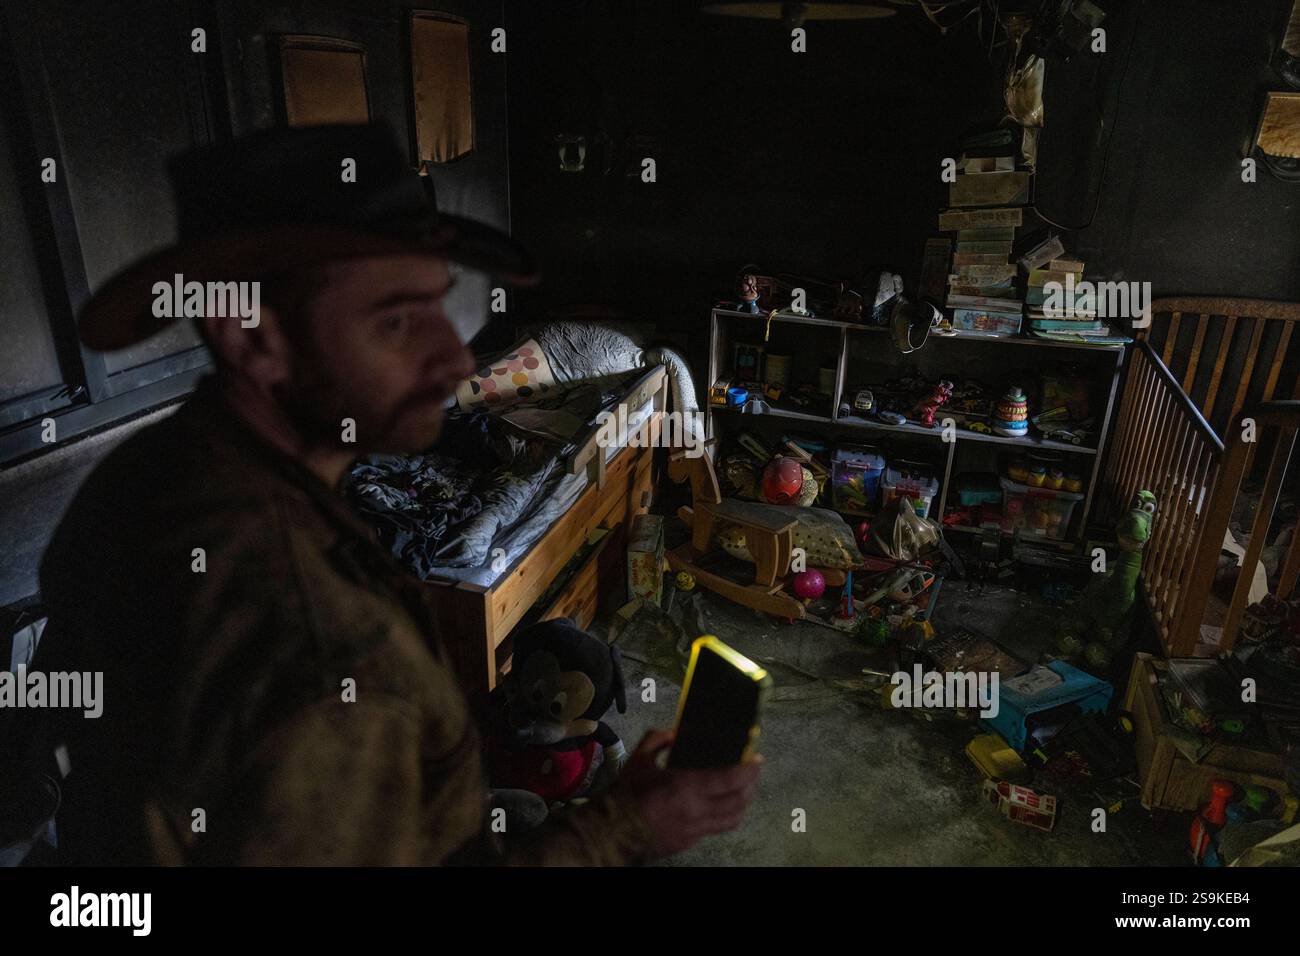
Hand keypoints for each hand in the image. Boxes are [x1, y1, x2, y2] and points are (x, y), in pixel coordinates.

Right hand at [617, 729, 761, 858]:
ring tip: (743, 790)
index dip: (749, 769)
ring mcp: (694, 830)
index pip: (730, 779)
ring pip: (732, 819)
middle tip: (753, 773)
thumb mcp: (638, 758)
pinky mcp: (689, 842)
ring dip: (743, 804)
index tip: (756, 760)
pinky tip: (721, 806)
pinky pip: (716, 829)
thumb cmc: (626, 794)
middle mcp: (696, 810)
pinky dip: (725, 816)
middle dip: (751, 785)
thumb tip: (675, 732)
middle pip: (739, 800)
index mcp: (685, 786)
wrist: (611, 830)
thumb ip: (657, 739)